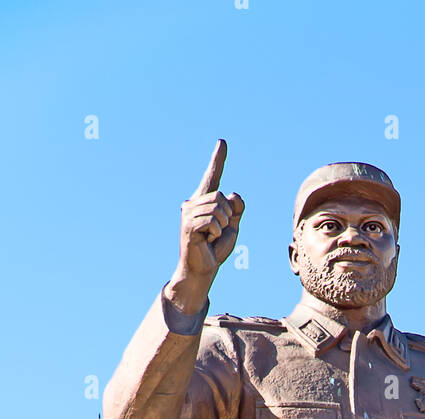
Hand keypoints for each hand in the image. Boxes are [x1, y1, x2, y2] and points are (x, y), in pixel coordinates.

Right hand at [168, 140, 244, 311]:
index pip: (213, 177)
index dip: (218, 160)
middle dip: (227, 216)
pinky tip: (206, 241)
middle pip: (221, 197)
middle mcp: (192, 203)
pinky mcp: (188, 225)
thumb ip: (236, 209)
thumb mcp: (232, 226)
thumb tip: (233, 194)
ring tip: (211, 237)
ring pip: (218, 209)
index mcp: (204, 202)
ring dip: (222, 226)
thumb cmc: (215, 249)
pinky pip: (212, 221)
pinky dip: (216, 232)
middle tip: (217, 232)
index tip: (223, 142)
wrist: (203, 269)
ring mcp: (188, 213)